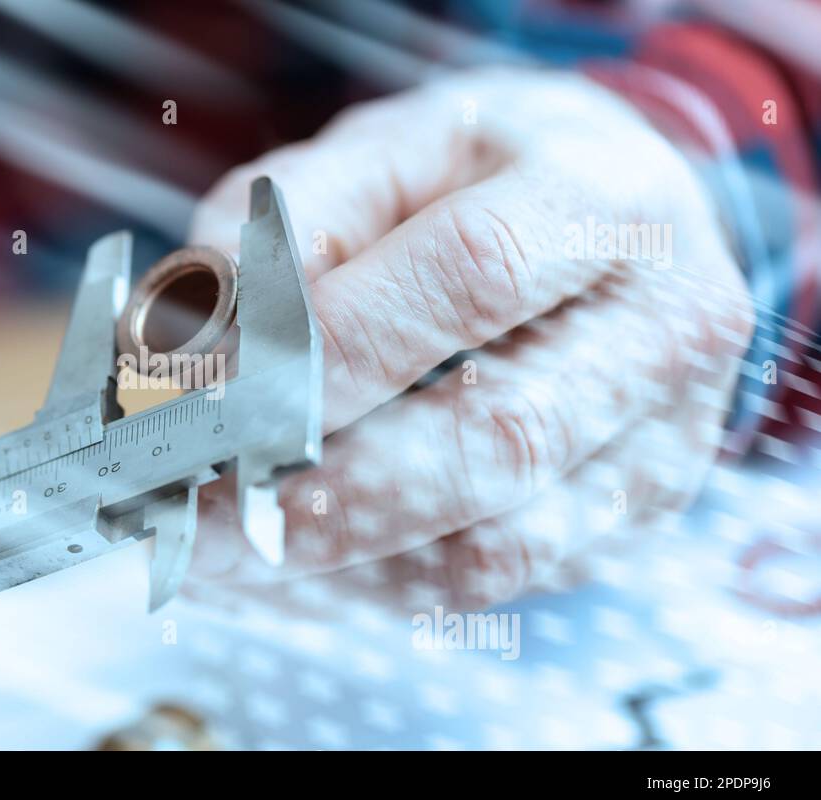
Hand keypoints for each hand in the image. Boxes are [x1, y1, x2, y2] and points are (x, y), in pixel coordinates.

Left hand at [188, 68, 753, 608]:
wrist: (610, 223)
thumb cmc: (477, 181)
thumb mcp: (384, 151)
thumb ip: (290, 221)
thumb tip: (200, 339)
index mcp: (603, 199)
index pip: (470, 277)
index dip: (329, 348)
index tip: (208, 398)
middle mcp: (666, 328)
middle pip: (492, 441)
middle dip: (321, 495)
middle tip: (194, 519)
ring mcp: (663, 440)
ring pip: (495, 545)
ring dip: (337, 565)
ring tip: (223, 554)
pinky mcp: (632, 516)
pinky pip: (492, 582)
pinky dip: (372, 585)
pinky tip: (289, 568)